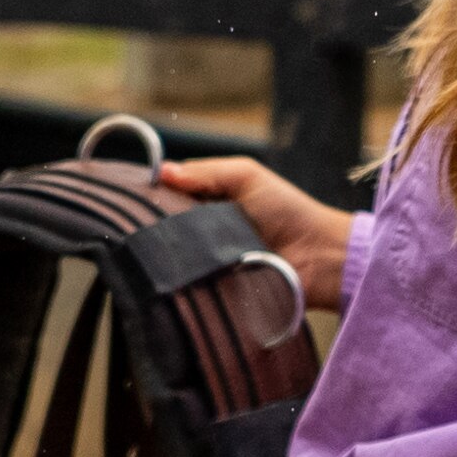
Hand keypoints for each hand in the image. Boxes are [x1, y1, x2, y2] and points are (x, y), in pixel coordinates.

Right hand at [158, 155, 352, 310]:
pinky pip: (190, 277)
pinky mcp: (214, 285)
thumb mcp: (247, 176)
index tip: (139, 193)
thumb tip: (162, 171)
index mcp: (211, 200)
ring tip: (169, 244)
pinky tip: (184, 266)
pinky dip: (187, 271)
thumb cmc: (288, 210)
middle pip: (166, 224)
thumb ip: (206, 172)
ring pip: (174, 251)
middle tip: (152, 220)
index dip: (155, 192)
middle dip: (159, 221)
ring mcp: (208, 258)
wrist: (317, 256)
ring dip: (172, 247)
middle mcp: (205, 228)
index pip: (170, 194)